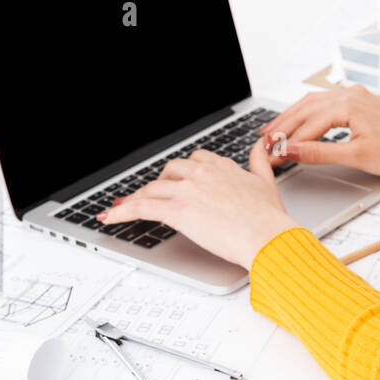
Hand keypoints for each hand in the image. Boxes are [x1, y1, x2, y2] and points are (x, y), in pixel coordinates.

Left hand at [97, 143, 298, 270]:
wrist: (266, 236)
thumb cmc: (268, 217)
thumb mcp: (266, 181)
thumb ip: (259, 160)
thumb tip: (261, 144)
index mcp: (222, 167)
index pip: (195, 160)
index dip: (182, 171)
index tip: (175, 178)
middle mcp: (202, 174)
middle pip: (170, 170)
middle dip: (159, 182)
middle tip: (154, 195)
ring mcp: (188, 191)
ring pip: (152, 188)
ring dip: (137, 197)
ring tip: (128, 208)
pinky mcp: (177, 211)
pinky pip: (141, 207)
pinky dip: (122, 212)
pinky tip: (111, 217)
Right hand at [255, 84, 379, 177]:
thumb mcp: (356, 156)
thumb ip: (319, 153)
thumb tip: (290, 151)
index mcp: (348, 104)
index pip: (306, 125)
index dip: (285, 142)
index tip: (269, 155)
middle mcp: (349, 95)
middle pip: (305, 108)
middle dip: (282, 125)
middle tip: (261, 141)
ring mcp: (355, 97)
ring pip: (313, 103)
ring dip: (292, 117)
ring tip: (273, 131)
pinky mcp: (360, 103)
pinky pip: (325, 105)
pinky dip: (308, 114)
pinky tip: (300, 122)